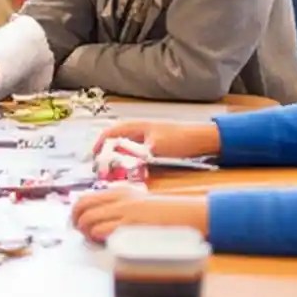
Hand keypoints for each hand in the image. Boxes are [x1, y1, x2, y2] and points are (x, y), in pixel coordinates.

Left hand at [72, 188, 207, 242]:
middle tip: (80, 233)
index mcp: (120, 192)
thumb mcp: (138, 203)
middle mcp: (119, 198)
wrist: (188, 215)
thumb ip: (119, 207)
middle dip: (75, 221)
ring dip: (85, 232)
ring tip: (94, 240)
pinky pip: (102, 230)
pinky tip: (104, 241)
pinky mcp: (130, 225)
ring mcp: (125, 211)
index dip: (76, 213)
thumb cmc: (164, 214)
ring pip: (88, 219)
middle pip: (82, 206)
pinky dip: (97, 237)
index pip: (85, 198)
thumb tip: (97, 218)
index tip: (76, 223)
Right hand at [92, 121, 219, 158]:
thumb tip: (119, 165)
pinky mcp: (155, 144)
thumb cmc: (179, 139)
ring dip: (119, 157)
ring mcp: (148, 136)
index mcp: (136, 126)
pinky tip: (132, 169)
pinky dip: (130, 159)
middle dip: (107, 153)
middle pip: (116, 140)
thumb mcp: (154, 149)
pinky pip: (136, 151)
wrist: (202, 139)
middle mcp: (139, 129)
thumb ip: (135, 156)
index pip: (110, 132)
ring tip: (115, 170)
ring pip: (126, 147)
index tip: (94, 157)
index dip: (99, 145)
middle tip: (103, 167)